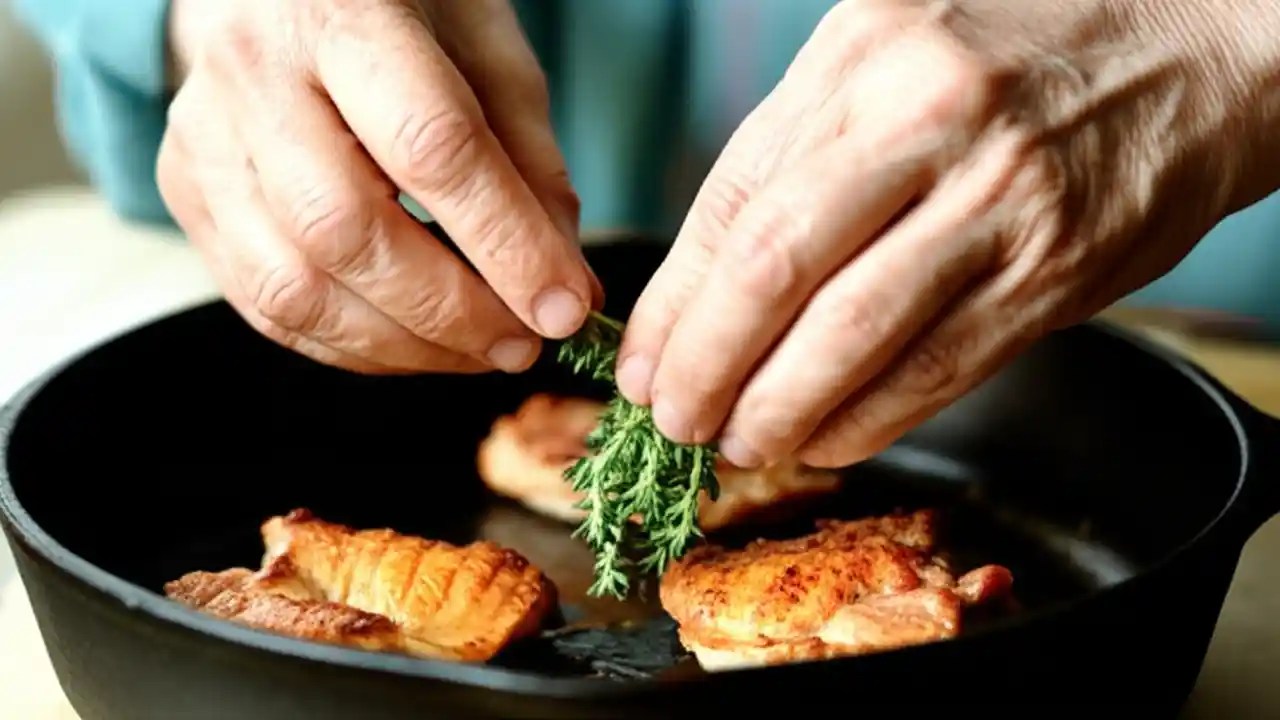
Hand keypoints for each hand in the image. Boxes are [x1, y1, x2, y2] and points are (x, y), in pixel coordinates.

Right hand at [158, 0, 599, 374]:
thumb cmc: (397, 9)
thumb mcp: (487, 48)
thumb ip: (528, 162)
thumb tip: (565, 287)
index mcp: (341, 14)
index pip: (429, 146)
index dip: (505, 242)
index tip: (564, 307)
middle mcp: (253, 75)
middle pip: (345, 230)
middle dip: (450, 312)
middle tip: (522, 344)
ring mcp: (205, 141)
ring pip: (295, 288)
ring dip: (404, 347)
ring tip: (477, 351)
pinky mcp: (186, 194)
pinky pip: (266, 307)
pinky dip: (354, 346)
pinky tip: (415, 343)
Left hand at [617, 0, 1279, 467]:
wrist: (1193, 48)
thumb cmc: (1017, 50)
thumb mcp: (888, 55)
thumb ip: (799, 149)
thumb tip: (706, 279)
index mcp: (863, 58)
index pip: (736, 201)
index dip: (674, 300)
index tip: (642, 362)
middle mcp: (928, 121)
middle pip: (777, 271)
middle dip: (706, 365)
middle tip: (672, 420)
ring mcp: (999, 201)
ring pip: (855, 336)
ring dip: (778, 409)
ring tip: (736, 443)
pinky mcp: (1055, 274)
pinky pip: (938, 370)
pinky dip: (867, 420)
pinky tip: (822, 441)